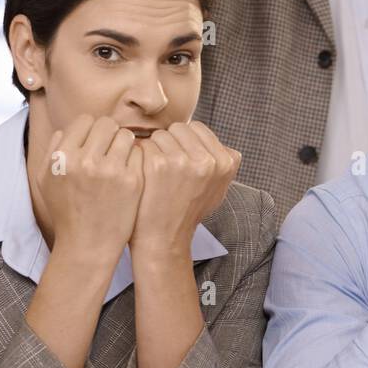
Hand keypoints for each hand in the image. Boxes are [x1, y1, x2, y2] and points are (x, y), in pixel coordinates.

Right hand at [33, 115, 142, 265]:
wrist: (87, 245)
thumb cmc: (67, 212)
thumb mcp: (46, 181)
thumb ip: (52, 151)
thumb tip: (65, 129)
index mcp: (62, 157)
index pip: (85, 120)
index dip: (92, 129)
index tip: (96, 141)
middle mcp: (84, 161)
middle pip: (107, 123)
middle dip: (110, 134)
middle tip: (111, 149)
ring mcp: (110, 170)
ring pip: (125, 135)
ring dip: (125, 144)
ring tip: (121, 160)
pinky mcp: (132, 180)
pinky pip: (139, 153)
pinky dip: (136, 159)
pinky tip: (131, 171)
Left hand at [129, 121, 239, 262]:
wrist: (164, 239)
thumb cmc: (188, 211)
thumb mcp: (218, 188)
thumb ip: (221, 162)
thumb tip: (219, 143)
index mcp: (226, 162)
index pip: (199, 129)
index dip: (186, 142)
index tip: (181, 161)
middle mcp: (208, 160)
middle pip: (180, 128)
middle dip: (171, 142)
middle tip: (167, 168)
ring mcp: (183, 161)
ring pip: (162, 134)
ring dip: (155, 149)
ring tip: (156, 173)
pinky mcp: (158, 164)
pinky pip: (145, 145)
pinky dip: (141, 156)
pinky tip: (144, 175)